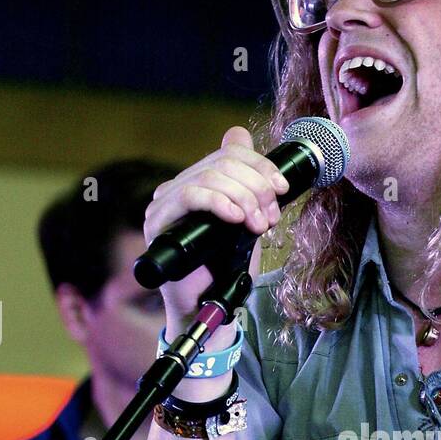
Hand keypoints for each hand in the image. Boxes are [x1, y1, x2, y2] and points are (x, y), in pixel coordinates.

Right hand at [145, 126, 289, 328]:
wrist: (209, 305)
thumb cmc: (225, 267)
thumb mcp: (246, 219)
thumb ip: (246, 185)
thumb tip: (239, 134)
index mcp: (199, 182)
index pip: (230, 152)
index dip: (261, 165)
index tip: (282, 188)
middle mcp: (178, 187)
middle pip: (223, 163)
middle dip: (256, 187)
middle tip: (271, 216)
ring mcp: (165, 203)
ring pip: (210, 178)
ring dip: (244, 199)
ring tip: (258, 225)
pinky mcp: (158, 222)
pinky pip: (190, 196)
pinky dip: (219, 203)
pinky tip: (236, 218)